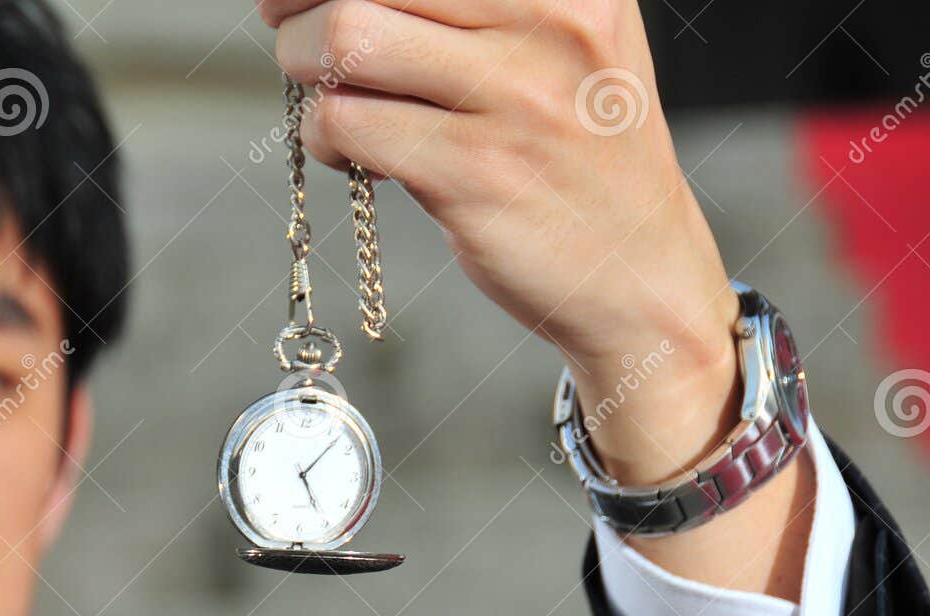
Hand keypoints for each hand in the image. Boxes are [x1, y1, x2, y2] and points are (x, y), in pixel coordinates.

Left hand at [258, 0, 811, 599]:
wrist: (639, 275)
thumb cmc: (583, 160)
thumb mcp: (566, 50)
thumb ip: (482, 12)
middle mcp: (547, 22)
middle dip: (303, 2)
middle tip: (289, 29)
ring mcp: (510, 98)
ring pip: (347, 38)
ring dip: (302, 61)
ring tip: (318, 91)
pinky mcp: (471, 173)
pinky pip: (349, 123)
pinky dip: (324, 132)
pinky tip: (345, 148)